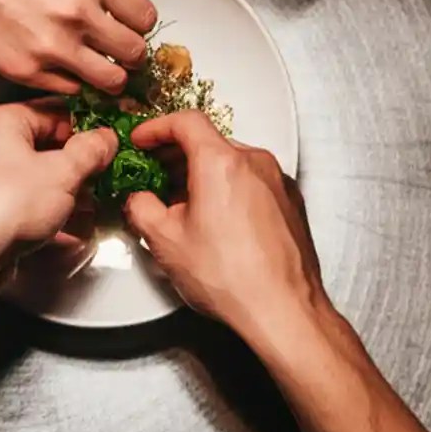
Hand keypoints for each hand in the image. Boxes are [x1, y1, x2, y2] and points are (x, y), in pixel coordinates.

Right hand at [0, 0, 157, 94]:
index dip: (140, 26)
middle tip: (121, 55)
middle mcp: (78, 14)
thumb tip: (117, 5)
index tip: (133, 29)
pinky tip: (63, 68)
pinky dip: (73, 83)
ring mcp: (55, 47)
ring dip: (109, 78)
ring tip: (98, 69)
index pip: (145, 17)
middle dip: (131, 56)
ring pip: (110, 81)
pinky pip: (72, 90)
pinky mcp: (32, 72)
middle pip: (134, 53)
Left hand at [0, 100, 118, 265]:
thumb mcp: (64, 173)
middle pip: (43, 146)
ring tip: (88, 208)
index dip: (86, 128)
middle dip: (76, 167)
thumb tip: (103, 140)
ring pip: (33, 178)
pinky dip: (45, 212)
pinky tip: (66, 230)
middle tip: (100, 177)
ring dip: (65, 193)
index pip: (53, 111)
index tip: (107, 142)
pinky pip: (21, 202)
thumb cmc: (2, 208)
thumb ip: (90, 151)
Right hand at [122, 111, 324, 326]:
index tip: (141, 140)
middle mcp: (254, 163)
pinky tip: (216, 219)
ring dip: (203, 173)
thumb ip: (141, 208)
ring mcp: (277, 181)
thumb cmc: (230, 277)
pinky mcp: (291, 202)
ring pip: (232, 162)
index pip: (185, 121)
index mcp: (221, 162)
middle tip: (153, 173)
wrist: (284, 310)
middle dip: (176, 154)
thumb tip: (139, 200)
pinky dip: (229, 188)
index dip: (156, 127)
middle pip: (209, 141)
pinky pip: (253, 181)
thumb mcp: (165, 241)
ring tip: (182, 202)